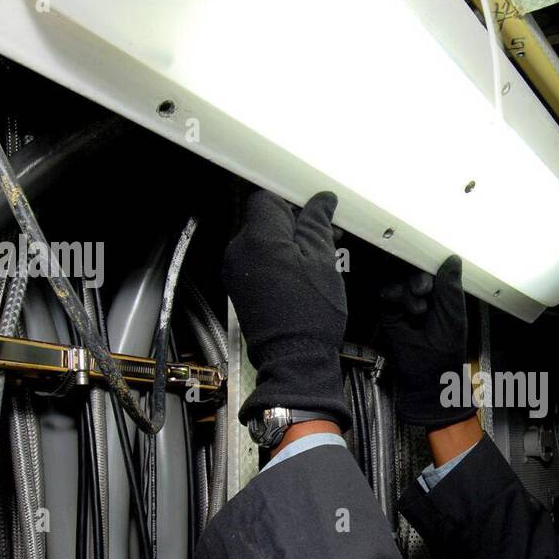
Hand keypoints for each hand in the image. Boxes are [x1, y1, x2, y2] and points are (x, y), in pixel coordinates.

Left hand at [220, 189, 349, 429]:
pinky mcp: (238, 288)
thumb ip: (317, 225)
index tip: (315, 220)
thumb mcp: (324, 262)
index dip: (293, 206)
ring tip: (314, 265)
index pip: (268, 199)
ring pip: (261, 242)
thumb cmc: (311, 314)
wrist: (294, 358)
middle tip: (323, 242)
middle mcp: (238, 251)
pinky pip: (256, 262)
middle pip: (264, 221)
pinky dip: (276, 263)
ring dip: (286, 246)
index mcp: (258, 238)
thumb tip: (321, 201)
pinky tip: (299, 279)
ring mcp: (234, 271)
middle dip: (293, 227)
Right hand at [377, 255, 472, 428]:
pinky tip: (395, 300)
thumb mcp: (454, 315)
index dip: (432, 270)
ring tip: (417, 310)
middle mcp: (424, 299)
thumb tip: (453, 259)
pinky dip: (391, 293)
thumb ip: (451, 287)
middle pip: (415, 273)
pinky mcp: (390, 314)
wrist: (428, 378)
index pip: (435, 272)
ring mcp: (406, 306)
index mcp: (443, 298)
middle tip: (423, 291)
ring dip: (407, 291)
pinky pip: (386, 294)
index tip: (434, 277)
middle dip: (419, 280)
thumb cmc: (446, 351)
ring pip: (400, 282)